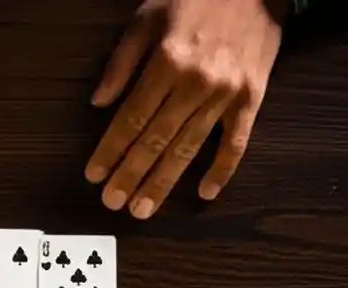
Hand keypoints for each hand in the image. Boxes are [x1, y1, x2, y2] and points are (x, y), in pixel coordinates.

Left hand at [86, 0, 284, 217]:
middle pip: (156, 140)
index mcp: (166, 62)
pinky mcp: (252, 99)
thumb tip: (99, 103)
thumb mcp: (148, 17)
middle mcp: (195, 83)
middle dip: (130, 174)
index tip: (94, 175)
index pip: (131, 118)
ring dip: (163, 182)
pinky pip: (236, 143)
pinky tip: (204, 193)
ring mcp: (226, 94)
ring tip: (143, 208)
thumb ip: (122, 61)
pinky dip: (221, 171)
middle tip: (112, 202)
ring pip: (189, 148)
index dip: (110, 149)